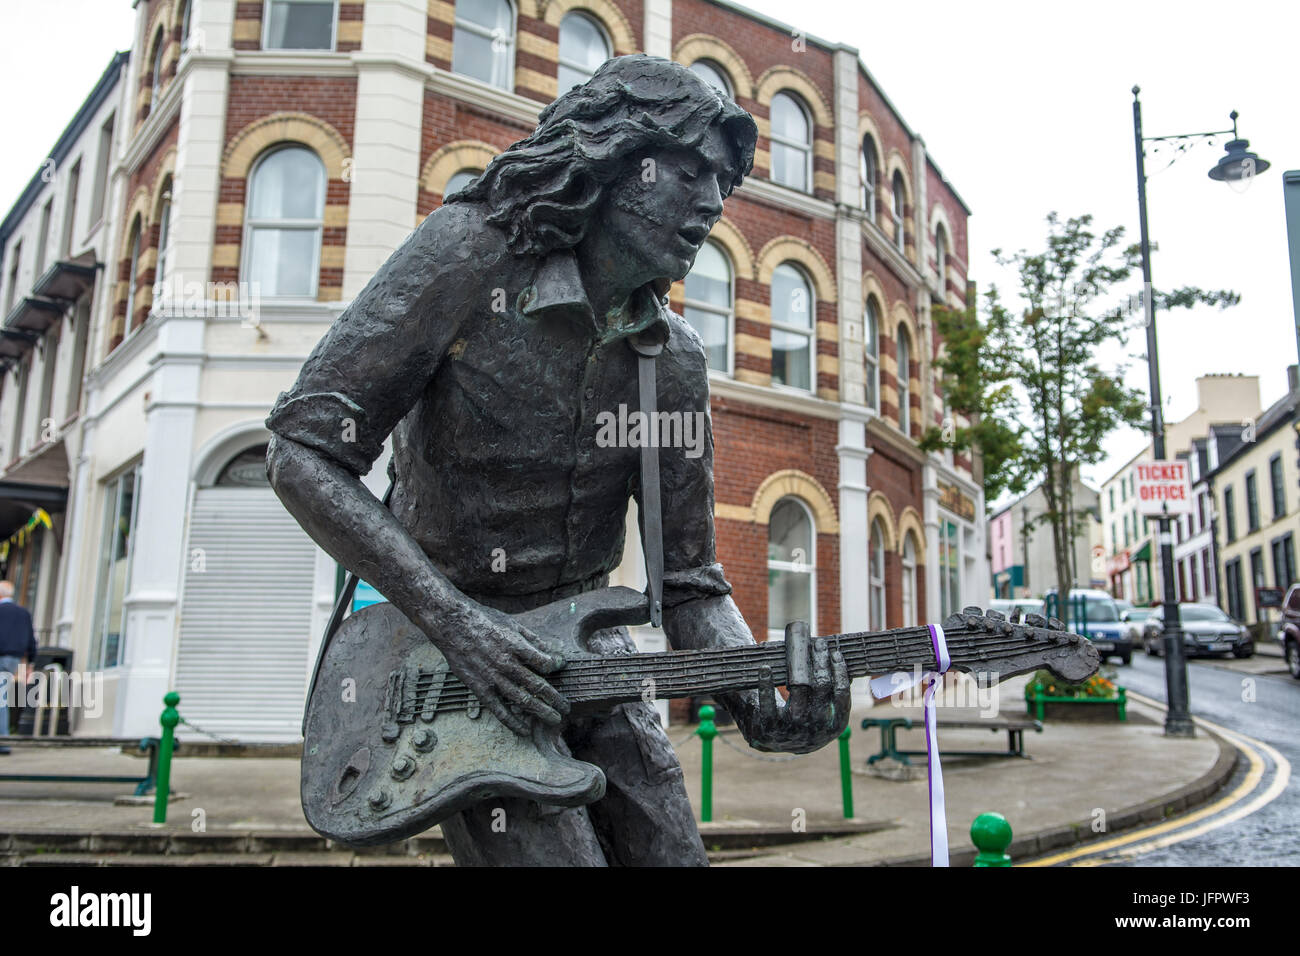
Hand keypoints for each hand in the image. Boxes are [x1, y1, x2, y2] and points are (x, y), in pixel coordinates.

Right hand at [435, 602, 570, 736]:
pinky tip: (524, 729)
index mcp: (516, 646)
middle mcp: (506, 664)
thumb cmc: (483, 620)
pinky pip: (499, 710)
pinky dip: (512, 722)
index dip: (556, 666)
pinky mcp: (479, 688)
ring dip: (541, 711)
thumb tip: (554, 653)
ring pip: (522, 700)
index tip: (560, 667)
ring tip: (554, 719)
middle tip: (566, 707)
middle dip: (555, 698)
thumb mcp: (513, 624)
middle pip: (537, 686)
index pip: (545, 663)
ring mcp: (493, 678)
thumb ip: (534, 640)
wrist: (452, 624)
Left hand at [737, 637, 849, 753]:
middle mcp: (815, 728)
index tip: (835, 652)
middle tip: (818, 643)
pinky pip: (769, 701)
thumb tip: (843, 662)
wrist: (774, 740)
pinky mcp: (770, 727)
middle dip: (821, 661)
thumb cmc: (804, 718)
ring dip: (798, 664)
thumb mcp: (824, 713)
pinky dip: (766, 682)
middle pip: (821, 686)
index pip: (841, 694)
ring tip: (796, 649)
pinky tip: (766, 668)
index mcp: (834, 726)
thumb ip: (834, 693)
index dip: (839, 671)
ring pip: (799, 689)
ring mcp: (793, 728)